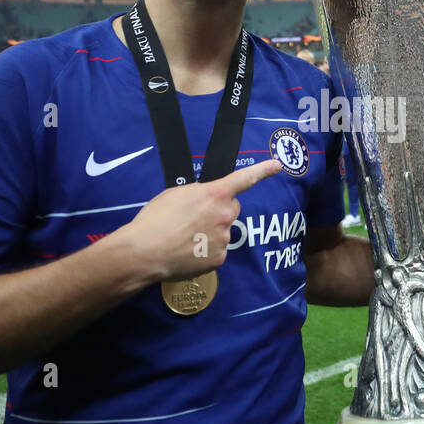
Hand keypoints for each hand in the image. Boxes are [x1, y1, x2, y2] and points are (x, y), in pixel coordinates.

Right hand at [112, 158, 280, 284]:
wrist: (145, 252)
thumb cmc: (156, 218)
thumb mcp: (176, 194)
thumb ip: (198, 194)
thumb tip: (206, 202)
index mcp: (215, 194)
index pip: (244, 178)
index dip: (262, 170)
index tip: (278, 164)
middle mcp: (225, 215)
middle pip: (231, 209)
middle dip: (219, 211)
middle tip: (195, 219)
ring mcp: (224, 238)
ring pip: (223, 231)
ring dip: (210, 232)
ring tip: (184, 238)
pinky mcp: (219, 259)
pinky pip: (216, 251)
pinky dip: (205, 251)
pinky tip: (187, 252)